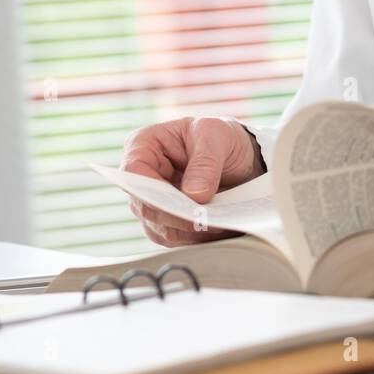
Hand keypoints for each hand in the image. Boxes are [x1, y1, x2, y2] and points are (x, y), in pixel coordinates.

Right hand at [120, 116, 264, 246]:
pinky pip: (177, 238)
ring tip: (218, 224)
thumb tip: (195, 194)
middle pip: (146, 207)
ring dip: (189, 230)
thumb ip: (205, 162)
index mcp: (144, 146)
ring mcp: (155, 202)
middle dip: (177, 215)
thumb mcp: (215, 135)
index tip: (178, 201)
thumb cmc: (219, 135)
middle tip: (204, 218)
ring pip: (161, 228)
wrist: (239, 155)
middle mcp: (143, 177)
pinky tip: (218, 230)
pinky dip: (197, 237)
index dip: (152, 191)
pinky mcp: (169, 221)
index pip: (133, 173)